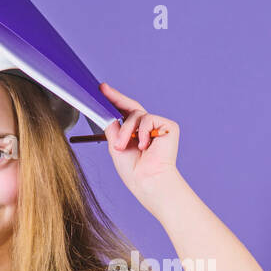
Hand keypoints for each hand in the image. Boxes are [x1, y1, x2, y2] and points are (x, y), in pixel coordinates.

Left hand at [99, 81, 179, 197]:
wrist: (148, 181)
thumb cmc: (133, 170)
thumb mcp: (115, 145)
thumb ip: (112, 127)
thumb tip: (106, 111)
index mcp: (134, 133)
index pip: (124, 112)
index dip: (114, 100)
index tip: (102, 89)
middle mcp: (147, 128)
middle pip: (131, 106)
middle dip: (116, 98)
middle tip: (104, 91)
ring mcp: (158, 126)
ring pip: (136, 114)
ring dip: (126, 130)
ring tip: (122, 146)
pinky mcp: (168, 127)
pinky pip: (149, 119)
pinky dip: (142, 132)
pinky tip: (143, 145)